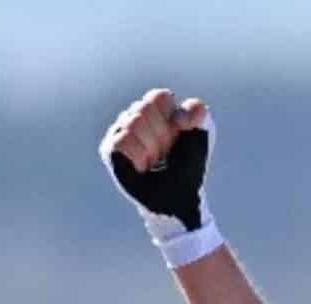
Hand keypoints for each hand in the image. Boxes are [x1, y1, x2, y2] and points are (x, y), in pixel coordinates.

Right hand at [99, 88, 221, 266]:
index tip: (178, 138)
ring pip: (133, 122)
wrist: (178, 200)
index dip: (173, 120)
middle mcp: (136, 115)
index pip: (160, 97)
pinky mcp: (109, 148)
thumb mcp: (202, 139)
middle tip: (166, 154)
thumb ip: (199, 115)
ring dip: (152, 147)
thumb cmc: (188, 169)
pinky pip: (123, 140)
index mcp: (157, 108)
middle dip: (163, 135)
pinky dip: (140, 157)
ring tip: (155, 161)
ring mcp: (120, 130)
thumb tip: (181, 117)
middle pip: (145, 107)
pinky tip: (143, 167)